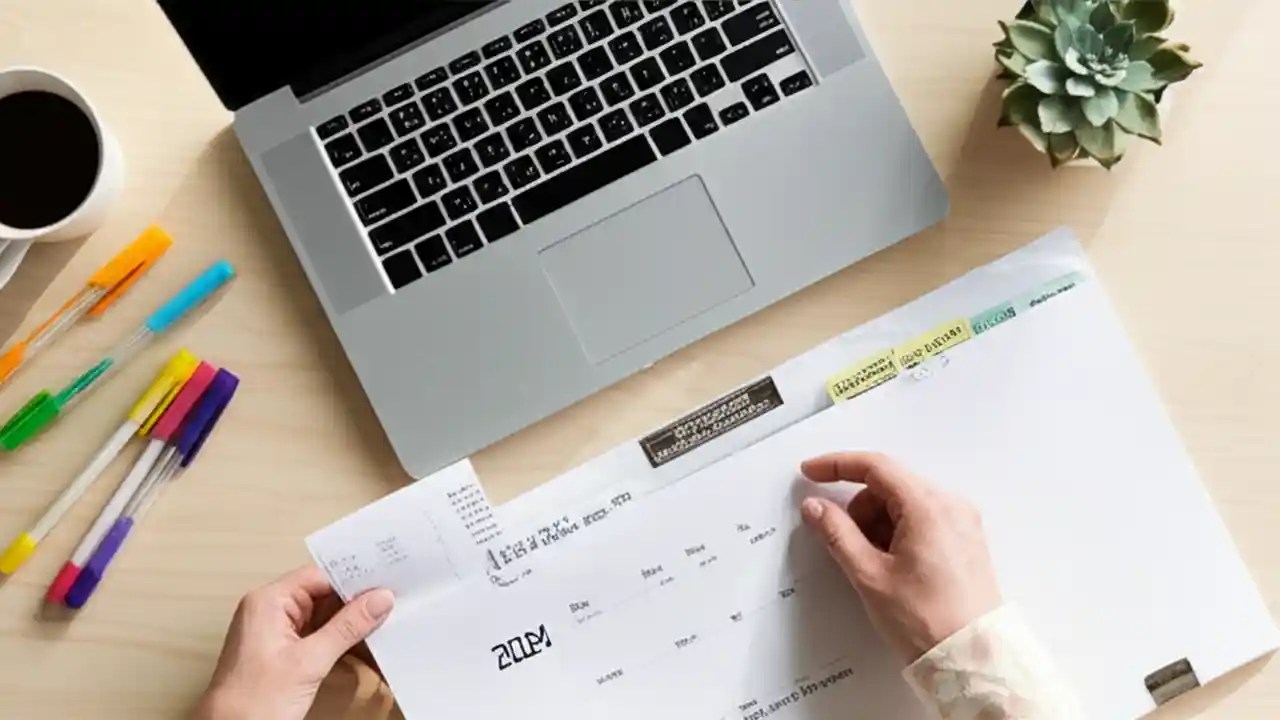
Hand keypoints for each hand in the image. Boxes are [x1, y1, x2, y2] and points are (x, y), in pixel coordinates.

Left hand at [194, 565, 394, 719]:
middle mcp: (269, 612)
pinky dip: (338, 641)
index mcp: (268, 602)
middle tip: (389, 605)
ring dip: (349, 624)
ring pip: (322, 616)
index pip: (319, 576)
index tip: (384, 584)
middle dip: (355, 602)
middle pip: (322, 594)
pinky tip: (360, 646)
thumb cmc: (250, 703)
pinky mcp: (282, 653)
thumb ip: (347, 627)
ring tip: (381, 625)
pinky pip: (316, 636)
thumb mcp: (309, 661)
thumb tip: (378, 600)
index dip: (353, 578)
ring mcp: (275, 633)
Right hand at [799, 452, 1000, 663]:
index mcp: (929, 507)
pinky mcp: (965, 540)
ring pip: (904, 503)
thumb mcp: (870, 575)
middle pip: (889, 485)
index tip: (811, 472)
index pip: (876, 466)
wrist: (971, 660)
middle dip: (859, 508)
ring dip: (878, 523)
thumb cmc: (928, 621)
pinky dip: (898, 533)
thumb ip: (837, 533)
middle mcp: (951, 506)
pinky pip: (922, 520)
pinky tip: (891, 565)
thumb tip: (815, 506)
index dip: (837, 465)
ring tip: (873, 565)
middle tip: (845, 543)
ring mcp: (962, 522)